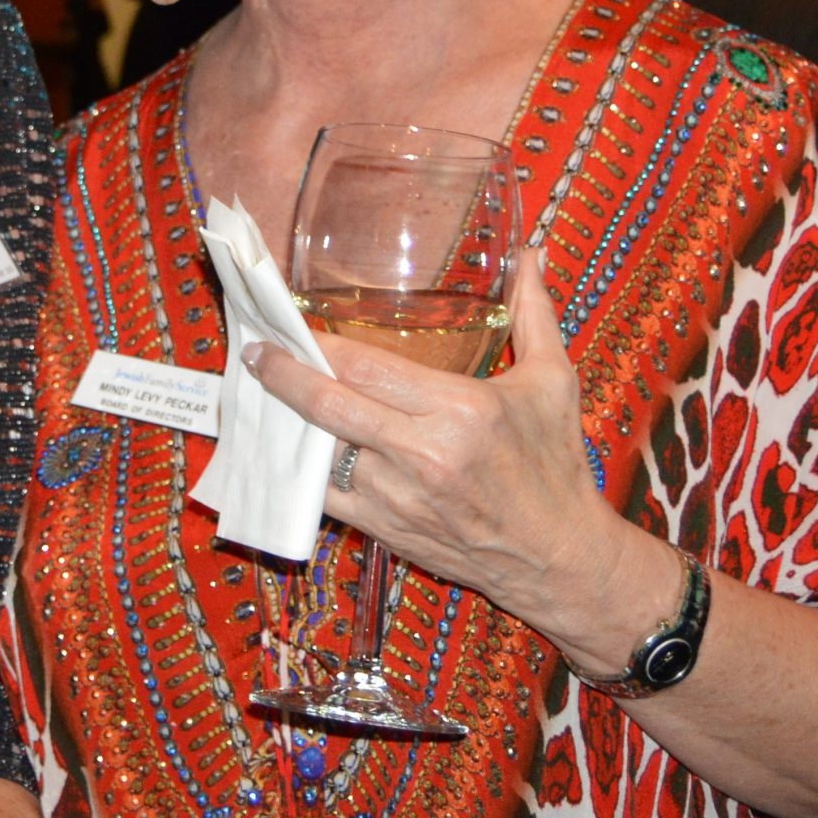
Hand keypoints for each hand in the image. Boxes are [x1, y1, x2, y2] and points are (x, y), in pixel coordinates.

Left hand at [246, 251, 622, 633]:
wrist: (562, 563)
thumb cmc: (556, 467)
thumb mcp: (554, 383)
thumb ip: (534, 314)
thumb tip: (531, 255)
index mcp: (462, 410)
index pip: (367, 368)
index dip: (318, 345)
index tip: (290, 325)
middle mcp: (424, 455)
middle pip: (330, 405)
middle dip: (283, 374)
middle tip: (254, 352)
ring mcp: (400, 498)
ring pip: (321, 450)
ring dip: (287, 420)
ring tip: (261, 391)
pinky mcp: (388, 532)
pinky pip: (327, 495)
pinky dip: (304, 467)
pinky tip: (288, 442)